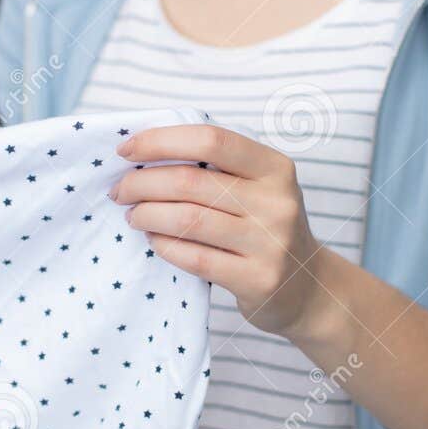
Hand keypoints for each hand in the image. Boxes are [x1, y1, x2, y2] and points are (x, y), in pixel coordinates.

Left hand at [110, 124, 331, 339]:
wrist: (307, 287)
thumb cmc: (265, 229)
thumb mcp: (258, 189)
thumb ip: (216, 169)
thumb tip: (144, 152)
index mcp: (275, 168)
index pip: (211, 141)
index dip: (161, 141)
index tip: (126, 150)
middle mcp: (277, 202)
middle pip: (190, 182)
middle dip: (142, 183)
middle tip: (121, 191)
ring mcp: (270, 243)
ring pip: (188, 220)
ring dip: (148, 215)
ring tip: (133, 216)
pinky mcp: (258, 279)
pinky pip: (196, 257)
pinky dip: (165, 246)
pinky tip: (154, 240)